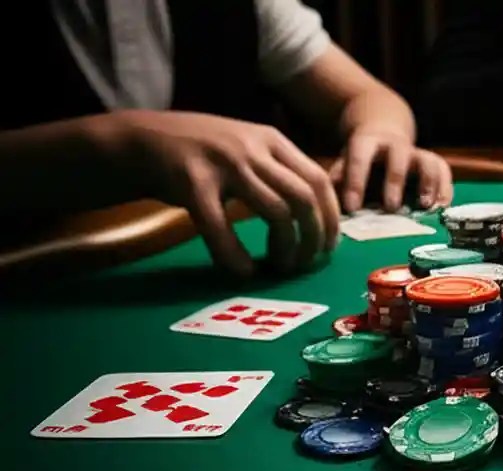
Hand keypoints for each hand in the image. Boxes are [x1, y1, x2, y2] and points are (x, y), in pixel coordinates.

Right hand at [118, 110, 338, 276]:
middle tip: (306, 261)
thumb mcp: (246, 148)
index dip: (331, 218)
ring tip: (280, 266)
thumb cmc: (200, 152)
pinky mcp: (192, 183)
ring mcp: (224, 164)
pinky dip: (236, 256)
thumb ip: (278, 170)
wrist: (142, 137)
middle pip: (305, 199)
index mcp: (272, 140)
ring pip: (277, 212)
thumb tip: (315, 213)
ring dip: (285, 247)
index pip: (319, 180)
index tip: (328, 246)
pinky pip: (222, 228)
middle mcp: (253, 148)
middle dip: (314, 237)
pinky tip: (243, 271)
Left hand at [329, 126, 453, 212]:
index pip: (360, 158)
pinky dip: (445, 190)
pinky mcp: (434, 161)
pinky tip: (441, 209)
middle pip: (398, 158)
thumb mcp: (344, 162)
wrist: (384, 134)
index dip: (356, 182)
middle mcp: (395, 144)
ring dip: (428, 184)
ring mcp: (417, 152)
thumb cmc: (361, 159)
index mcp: (367, 142)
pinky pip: (444, 172)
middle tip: (392, 207)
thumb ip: (338, 180)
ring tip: (425, 207)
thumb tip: (328, 205)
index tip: (352, 208)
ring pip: (428, 162)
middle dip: (395, 182)